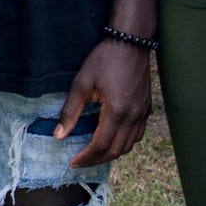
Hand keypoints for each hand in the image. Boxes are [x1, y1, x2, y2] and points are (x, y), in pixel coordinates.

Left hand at [61, 37, 151, 168]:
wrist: (130, 42)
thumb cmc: (104, 59)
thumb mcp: (81, 83)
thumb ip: (70, 112)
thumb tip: (58, 135)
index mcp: (116, 111)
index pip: (101, 145)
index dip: (86, 157)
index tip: (73, 163)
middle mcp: (133, 115)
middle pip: (117, 150)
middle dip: (97, 160)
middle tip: (81, 162)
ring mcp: (142, 113)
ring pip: (129, 145)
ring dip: (112, 153)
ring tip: (94, 154)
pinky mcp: (146, 108)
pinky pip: (137, 134)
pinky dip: (125, 143)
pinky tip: (112, 139)